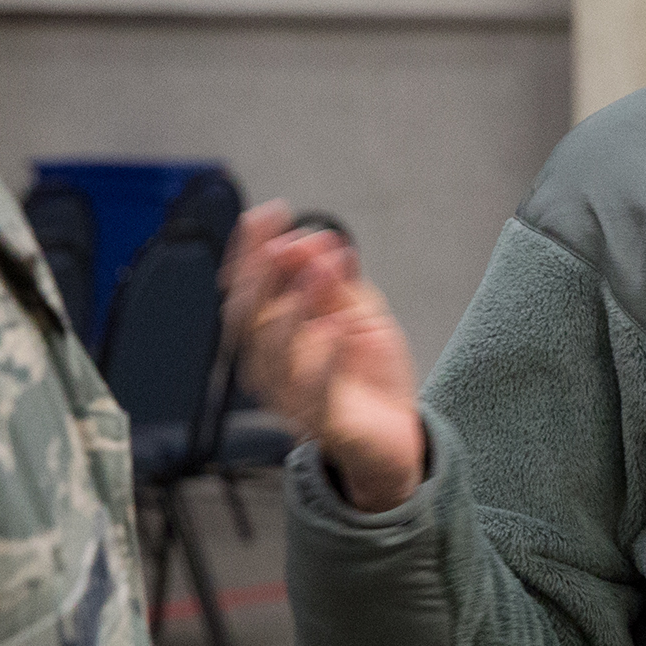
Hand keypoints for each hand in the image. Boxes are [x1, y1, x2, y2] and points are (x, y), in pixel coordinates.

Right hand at [221, 202, 425, 511]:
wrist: (398, 432)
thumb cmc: (368, 370)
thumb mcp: (357, 311)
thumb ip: (336, 279)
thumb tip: (317, 239)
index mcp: (273, 332)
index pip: (248, 286)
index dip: (251, 249)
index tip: (272, 212)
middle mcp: (270, 364)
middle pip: (246, 317)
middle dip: (260, 274)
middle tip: (286, 241)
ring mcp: (291, 396)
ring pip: (272, 353)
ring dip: (294, 306)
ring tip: (321, 269)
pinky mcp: (321, 422)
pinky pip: (313, 392)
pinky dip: (324, 358)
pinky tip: (336, 325)